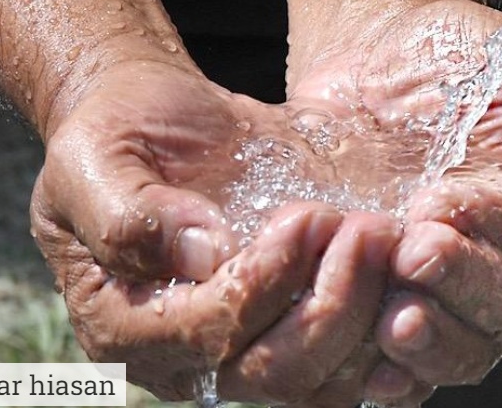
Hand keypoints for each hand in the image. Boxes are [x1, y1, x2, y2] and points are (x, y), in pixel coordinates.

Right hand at [29, 62, 414, 403]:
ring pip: (327, 380)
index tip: (305, 215)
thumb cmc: (119, 135)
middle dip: (334, 302)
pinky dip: (390, 327)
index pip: (210, 336)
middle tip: (367, 227)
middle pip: (279, 372)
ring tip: (388, 235)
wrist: (161, 121)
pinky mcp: (297, 332)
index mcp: (126, 327)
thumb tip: (204, 253)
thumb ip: (131, 214)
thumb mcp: (95, 159)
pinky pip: (354, 364)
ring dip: (371, 312)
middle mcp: (187, 360)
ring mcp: (247, 352)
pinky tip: (406, 268)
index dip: (266, 283)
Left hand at [286, 0, 501, 402]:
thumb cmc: (479, 57)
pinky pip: (412, 370)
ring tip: (395, 319)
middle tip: (412, 248)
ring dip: (432, 344)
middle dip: (462, 284)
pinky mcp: (402, 306)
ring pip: (468, 349)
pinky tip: (374, 373)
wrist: (383, 53)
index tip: (443, 203)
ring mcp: (462, 295)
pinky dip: (397, 378)